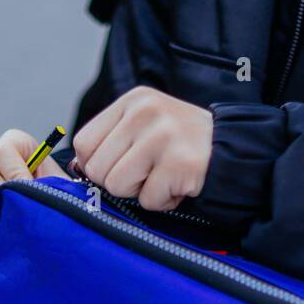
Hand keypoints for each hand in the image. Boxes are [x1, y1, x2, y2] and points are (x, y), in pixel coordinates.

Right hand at [0, 129, 63, 247]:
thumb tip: (41, 178)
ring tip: (14, 228)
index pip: (1, 151)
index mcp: (12, 147)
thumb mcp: (61, 186)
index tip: (32, 191)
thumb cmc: (60, 202)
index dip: (16, 173)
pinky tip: (4, 238)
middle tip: (17, 212)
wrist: (53, 225)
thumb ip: (54, 177)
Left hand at [73, 87, 213, 210]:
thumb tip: (71, 168)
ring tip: (162, 177)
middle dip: (118, 181)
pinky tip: (177, 185)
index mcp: (132, 102)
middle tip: (148, 173)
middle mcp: (146, 113)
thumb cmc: (179, 146)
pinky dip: (162, 201)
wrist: (232, 151)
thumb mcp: (143, 128)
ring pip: (117, 185)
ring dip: (139, 192)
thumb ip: (110, 142)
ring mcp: (163, 136)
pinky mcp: (179, 163)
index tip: (119, 166)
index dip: (95, 164)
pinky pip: (147, 200)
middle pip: (97, 168)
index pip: (84, 143)